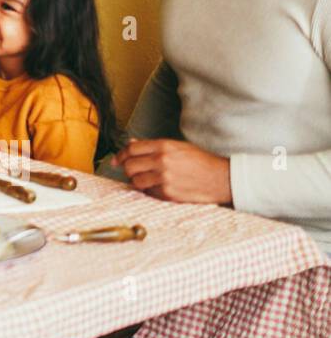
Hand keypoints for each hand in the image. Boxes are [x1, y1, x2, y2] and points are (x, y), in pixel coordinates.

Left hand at [114, 139, 232, 203]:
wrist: (222, 178)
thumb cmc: (200, 161)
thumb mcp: (177, 147)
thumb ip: (152, 146)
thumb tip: (131, 143)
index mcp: (164, 146)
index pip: (131, 149)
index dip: (120, 155)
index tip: (116, 160)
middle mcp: (162, 161)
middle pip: (129, 166)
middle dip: (128, 169)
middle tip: (133, 171)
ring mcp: (165, 178)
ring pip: (135, 181)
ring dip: (137, 181)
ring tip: (146, 180)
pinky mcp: (168, 193)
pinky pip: (148, 192)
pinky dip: (149, 190)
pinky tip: (159, 187)